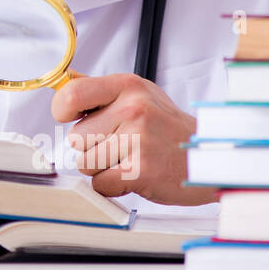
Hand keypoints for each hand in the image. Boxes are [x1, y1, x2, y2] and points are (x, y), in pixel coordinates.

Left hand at [51, 73, 220, 205]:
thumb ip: (100, 92)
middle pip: (75, 137)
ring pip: (85, 163)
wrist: (206, 158)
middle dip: (91, 146)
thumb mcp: (139, 96)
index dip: (61, 109)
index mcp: (128, 87)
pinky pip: (100, 184)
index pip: (72, 93)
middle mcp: (132, 109)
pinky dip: (113, 185)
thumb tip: (62, 83)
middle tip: (121, 144)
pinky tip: (135, 174)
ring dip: (102, 167)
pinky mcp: (140, 171)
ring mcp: (137, 140)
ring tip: (130, 158)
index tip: (67, 116)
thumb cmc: (168, 129)